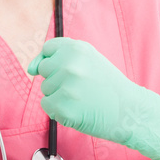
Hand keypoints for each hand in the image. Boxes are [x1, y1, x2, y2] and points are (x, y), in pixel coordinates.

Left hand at [27, 37, 159, 159]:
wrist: (129, 111)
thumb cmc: (108, 85)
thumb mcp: (89, 59)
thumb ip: (59, 56)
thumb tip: (30, 68)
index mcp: (76, 48)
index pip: (48, 49)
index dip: (55, 60)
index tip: (68, 69)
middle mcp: (69, 65)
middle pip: (44, 70)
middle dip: (57, 78)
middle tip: (81, 86)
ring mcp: (66, 87)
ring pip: (45, 89)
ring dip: (59, 95)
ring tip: (82, 98)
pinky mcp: (64, 108)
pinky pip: (47, 106)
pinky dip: (59, 110)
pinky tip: (78, 109)